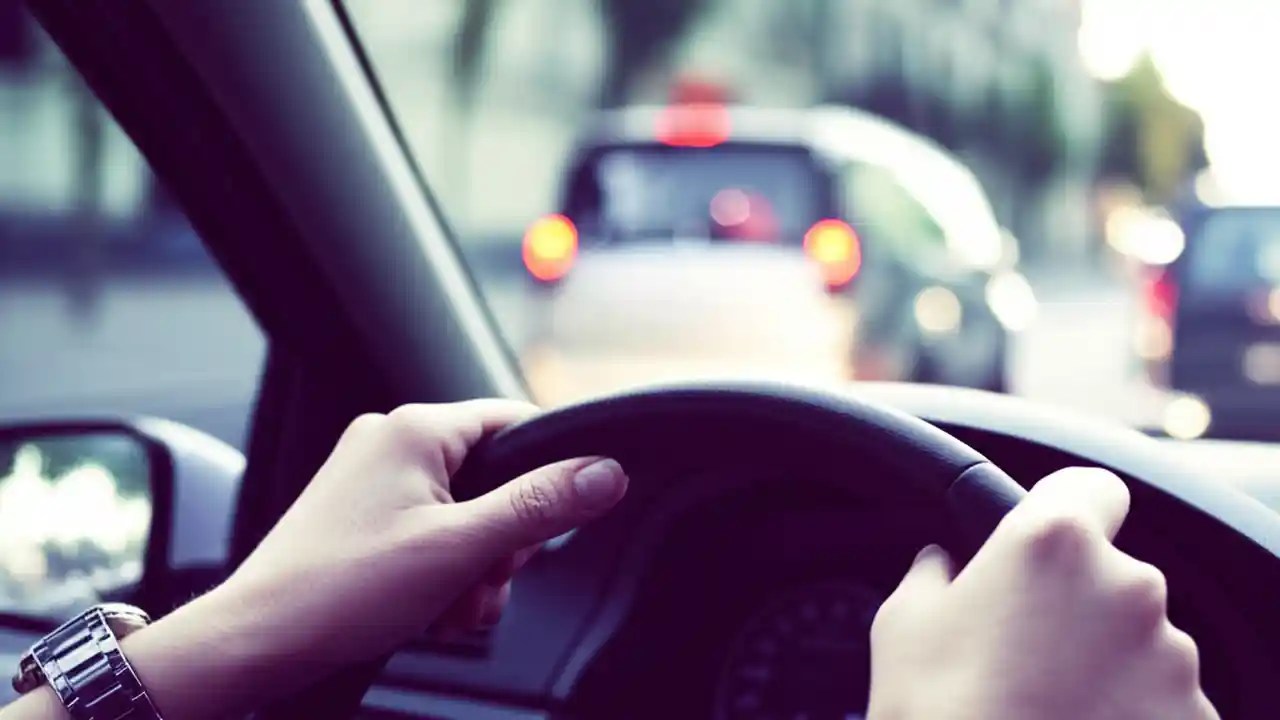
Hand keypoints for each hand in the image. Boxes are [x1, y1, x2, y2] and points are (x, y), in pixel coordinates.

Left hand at [91, 400, 626, 719]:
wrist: (259, 640)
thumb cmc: (341, 589)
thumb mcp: (461, 548)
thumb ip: (539, 508)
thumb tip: (606, 473)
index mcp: (415, 429)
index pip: (515, 423)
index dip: (547, 473)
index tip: (555, 522)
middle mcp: (392, 441)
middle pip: (493, 479)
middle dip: (501, 544)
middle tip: (481, 583)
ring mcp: (373, 478)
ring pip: (465, 515)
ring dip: (473, 569)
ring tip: (449, 607)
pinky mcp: (362, 515)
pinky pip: (431, 533)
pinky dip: (442, 574)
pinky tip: (430, 610)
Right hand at [867, 468, 1217, 719]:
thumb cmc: (934, 710)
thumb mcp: (904, 622)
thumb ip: (935, 573)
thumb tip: (942, 565)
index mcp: (1053, 542)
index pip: (1094, 487)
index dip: (1070, 510)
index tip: (1049, 543)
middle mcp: (1127, 585)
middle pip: (1115, 573)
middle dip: (1081, 603)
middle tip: (1028, 648)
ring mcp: (1170, 656)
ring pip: (1143, 640)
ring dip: (1109, 661)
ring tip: (1051, 701)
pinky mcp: (1194, 716)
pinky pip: (1165, 698)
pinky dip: (1134, 711)